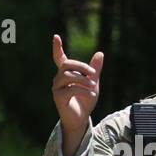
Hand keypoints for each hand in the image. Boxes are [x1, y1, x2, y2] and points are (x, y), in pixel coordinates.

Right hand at [51, 34, 102, 155]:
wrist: (81, 118)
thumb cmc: (86, 100)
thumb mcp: (93, 83)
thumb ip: (95, 69)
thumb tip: (100, 53)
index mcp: (67, 74)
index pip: (59, 58)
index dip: (57, 48)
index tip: (56, 36)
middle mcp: (59, 79)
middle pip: (66, 65)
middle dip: (81, 66)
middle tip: (93, 73)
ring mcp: (56, 88)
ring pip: (67, 76)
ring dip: (83, 80)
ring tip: (93, 86)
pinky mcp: (58, 97)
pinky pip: (70, 89)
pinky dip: (83, 90)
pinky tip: (91, 94)